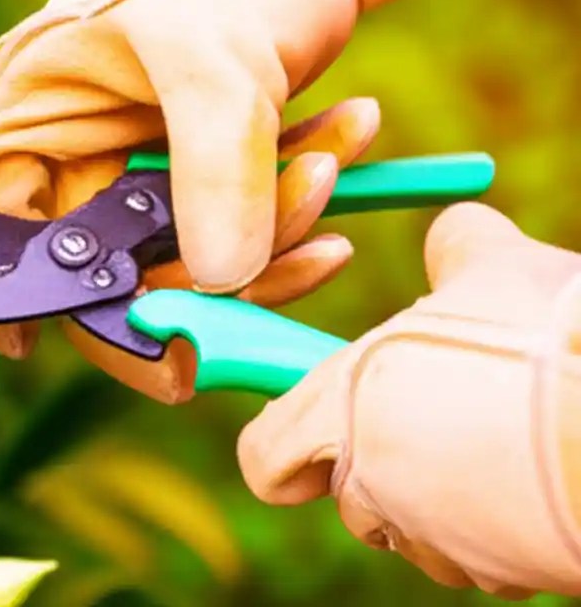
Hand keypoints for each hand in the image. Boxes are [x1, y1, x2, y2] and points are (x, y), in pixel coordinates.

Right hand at [0, 0, 521, 402]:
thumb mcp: (215, 62)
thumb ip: (216, 172)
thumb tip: (225, 286)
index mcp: (30, 110)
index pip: (1, 225)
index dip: (39, 300)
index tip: (116, 350)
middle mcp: (68, 143)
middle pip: (111, 262)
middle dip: (214, 269)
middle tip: (305, 252)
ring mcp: (132, 157)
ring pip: (185, 251)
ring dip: (275, 229)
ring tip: (338, 161)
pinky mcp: (191, 161)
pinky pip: (233, 217)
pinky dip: (294, 196)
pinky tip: (346, 138)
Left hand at [239, 203, 580, 597]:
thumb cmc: (548, 336)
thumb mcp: (496, 266)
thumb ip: (452, 251)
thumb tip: (451, 240)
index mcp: (340, 413)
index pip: (264, 460)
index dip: (287, 442)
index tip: (326, 419)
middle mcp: (374, 491)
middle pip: (350, 493)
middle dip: (386, 460)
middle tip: (445, 411)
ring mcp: (439, 543)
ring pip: (418, 527)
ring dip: (443, 495)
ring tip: (505, 439)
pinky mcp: (503, 576)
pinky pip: (482, 556)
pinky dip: (500, 526)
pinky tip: (541, 477)